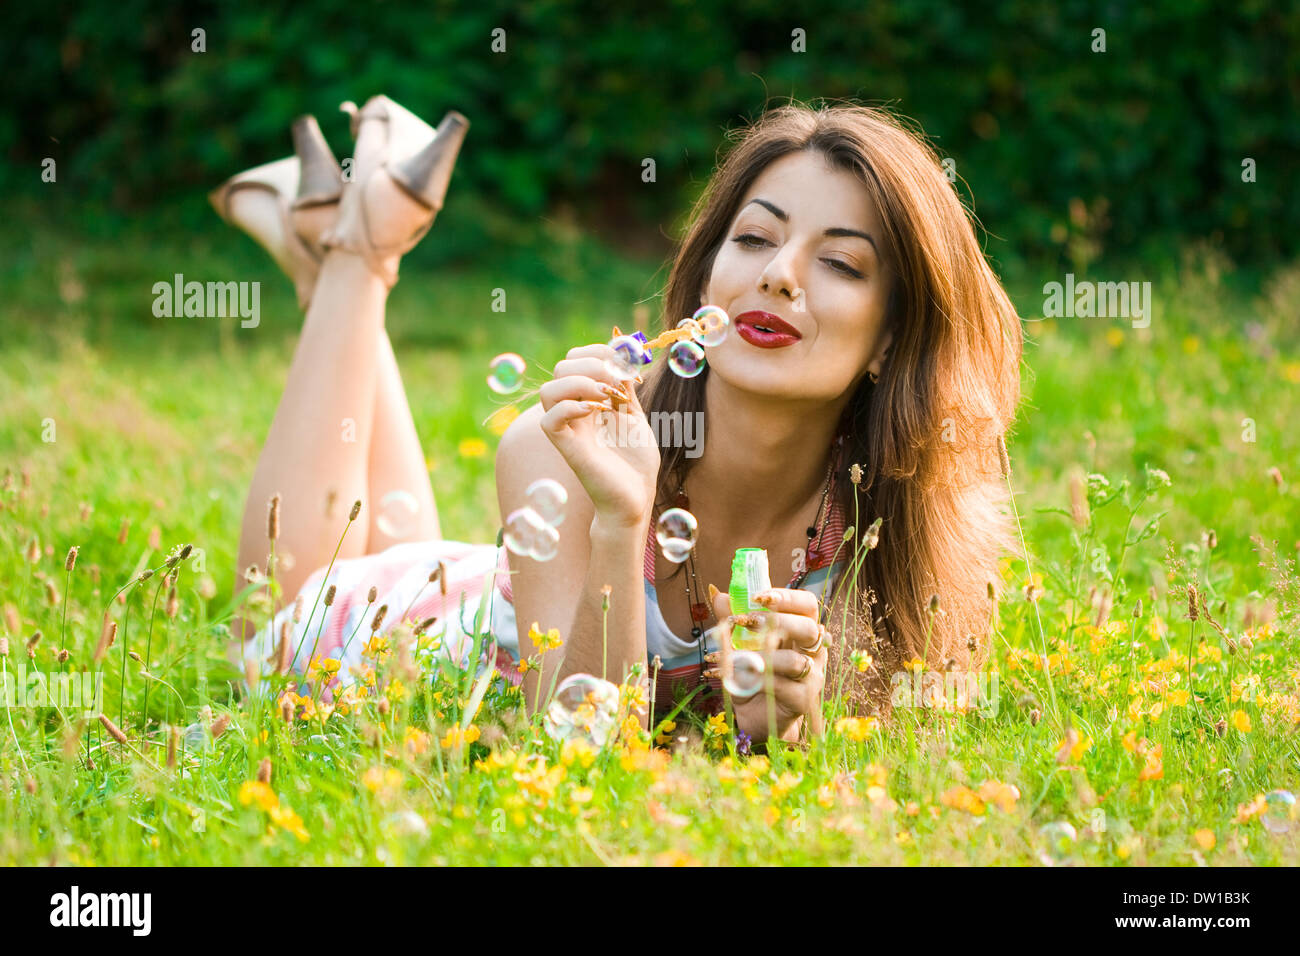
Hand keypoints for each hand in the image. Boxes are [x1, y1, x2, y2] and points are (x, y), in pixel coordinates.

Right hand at [538, 343, 660, 525]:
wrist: (635, 497)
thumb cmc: (636, 462)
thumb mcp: (635, 416)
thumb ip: (625, 388)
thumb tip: (622, 354)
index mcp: (589, 400)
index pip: (575, 360)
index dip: (596, 351)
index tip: (623, 363)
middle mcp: (574, 412)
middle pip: (560, 369)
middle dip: (591, 364)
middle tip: (616, 384)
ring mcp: (569, 429)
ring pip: (548, 390)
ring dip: (579, 383)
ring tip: (606, 397)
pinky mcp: (567, 448)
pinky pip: (548, 420)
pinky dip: (570, 407)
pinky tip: (596, 412)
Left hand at [710, 587, 828, 741]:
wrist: (756, 719)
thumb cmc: (752, 678)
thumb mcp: (738, 647)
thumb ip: (732, 620)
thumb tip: (718, 593)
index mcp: (801, 632)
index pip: (807, 606)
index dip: (786, 597)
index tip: (758, 597)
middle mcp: (813, 652)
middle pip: (808, 627)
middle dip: (776, 621)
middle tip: (746, 622)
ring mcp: (812, 677)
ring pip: (794, 661)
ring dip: (759, 657)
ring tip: (734, 659)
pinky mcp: (803, 699)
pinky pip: (781, 687)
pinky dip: (753, 682)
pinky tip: (734, 679)